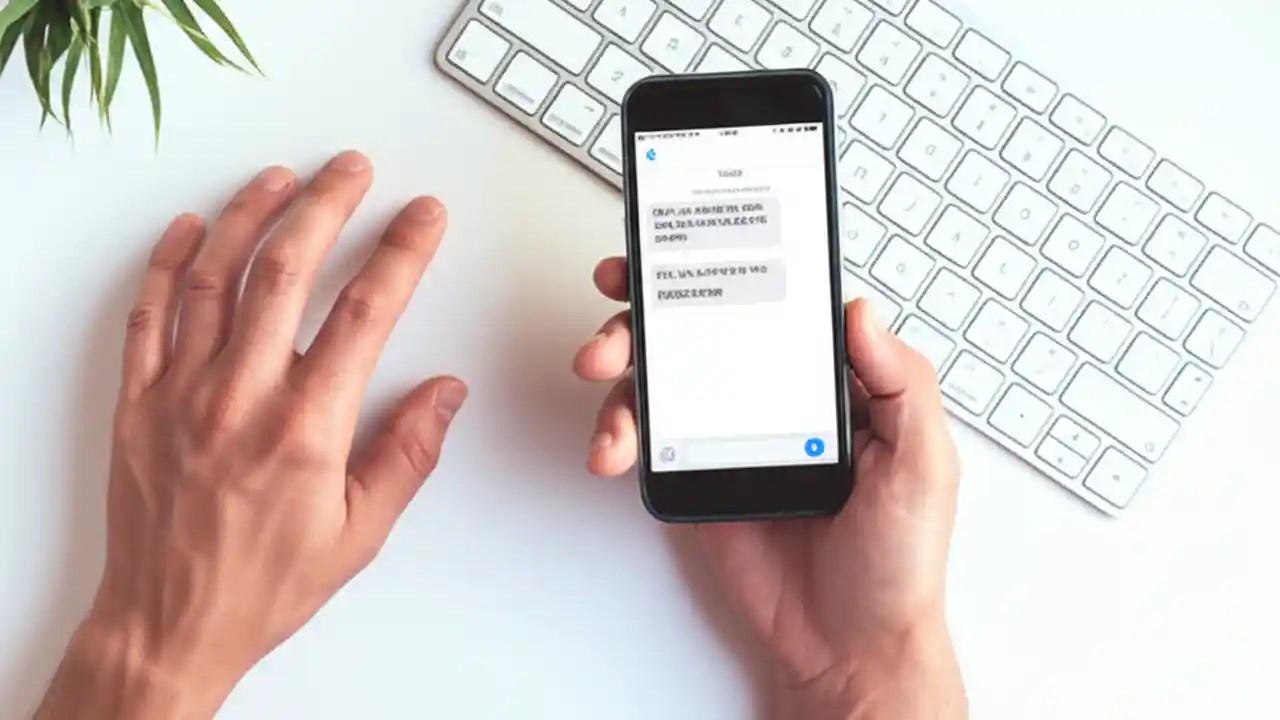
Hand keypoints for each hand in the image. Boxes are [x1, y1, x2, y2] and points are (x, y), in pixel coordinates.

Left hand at [37, 152, 466, 718]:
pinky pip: (147, 315)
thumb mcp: (359, 533)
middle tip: (351, 171)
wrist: (168, 625)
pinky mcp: (137, 403)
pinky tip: (189, 230)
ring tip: (280, 179)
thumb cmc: (261, 585)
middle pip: (285, 273)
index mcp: (304, 429)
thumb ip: (406, 455)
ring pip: (213, 278)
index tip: (421, 219)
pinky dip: (167, 263)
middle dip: (326, 207)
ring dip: (250, 217)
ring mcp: (180, 394)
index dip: (400, 254)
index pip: (364, 314)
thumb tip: (445, 395)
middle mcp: (239, 399)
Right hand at [573, 257, 965, 719]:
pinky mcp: (693, 471)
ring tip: (601, 375)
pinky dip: (618, 431)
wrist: (847, 644)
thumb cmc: (898, 560)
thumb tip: (862, 312)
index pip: (772, 303)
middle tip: (619, 306)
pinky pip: (645, 434)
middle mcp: (772, 393)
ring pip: (661, 373)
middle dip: (646, 306)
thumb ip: (902, 383)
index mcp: (830, 380)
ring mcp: (727, 430)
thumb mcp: (925, 464)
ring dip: (620, 365)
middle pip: (698, 326)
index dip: (726, 265)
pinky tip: (614, 447)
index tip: (684, 242)